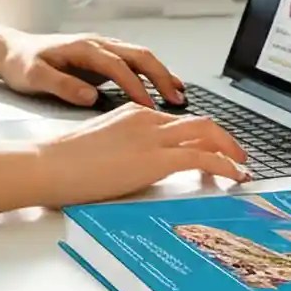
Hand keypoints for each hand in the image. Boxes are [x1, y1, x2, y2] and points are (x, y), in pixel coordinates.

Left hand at [0, 31, 185, 107]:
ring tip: (180, 94)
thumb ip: (62, 86)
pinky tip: (164, 87)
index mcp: (83, 48)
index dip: (135, 85)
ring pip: (140, 56)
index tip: (149, 105)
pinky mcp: (102, 59)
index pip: (117, 66)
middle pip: (138, 55)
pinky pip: (134, 63)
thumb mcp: (33, 77)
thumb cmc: (21, 64)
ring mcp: (102, 49)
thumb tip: (90, 96)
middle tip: (177, 99)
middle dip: (160, 75)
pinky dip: (152, 73)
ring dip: (161, 73)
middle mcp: (97, 44)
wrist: (12, 51)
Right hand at [38, 103, 250, 206]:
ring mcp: (153, 137)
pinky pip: (203, 157)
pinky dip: (225, 165)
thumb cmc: (63, 161)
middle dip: (224, 139)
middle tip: (236, 156)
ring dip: (230, 151)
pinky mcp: (156, 158)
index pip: (178, 121)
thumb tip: (133, 164)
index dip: (200, 136)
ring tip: (241, 168)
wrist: (48, 164)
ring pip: (207, 134)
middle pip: (200, 122)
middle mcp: (147, 119)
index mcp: (133, 114)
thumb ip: (123, 147)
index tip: (210, 150)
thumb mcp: (100, 145)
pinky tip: (234, 176)